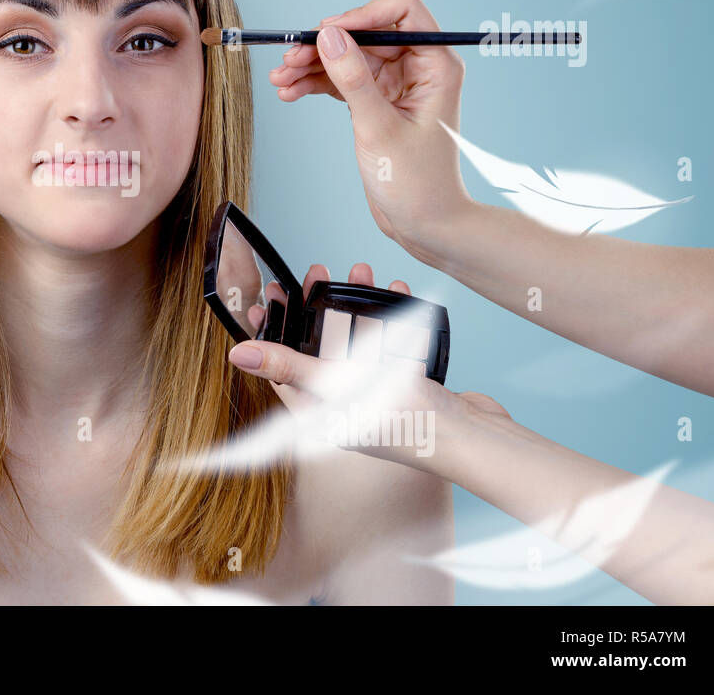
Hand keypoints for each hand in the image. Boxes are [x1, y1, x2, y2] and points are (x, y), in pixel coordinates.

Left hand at [228, 261, 510, 466]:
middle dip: (318, 307)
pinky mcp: (407, 387)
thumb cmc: (407, 424)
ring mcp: (377, 397)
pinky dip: (392, 318)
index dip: (271, 333)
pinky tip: (396, 290)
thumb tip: (238, 354)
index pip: (281, 370)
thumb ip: (291, 367)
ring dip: (357, 304)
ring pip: (357, 342)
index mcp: (318, 416)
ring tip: (360, 271)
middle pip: (320, 349)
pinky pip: (391, 346)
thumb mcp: (340, 389)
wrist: (476, 441)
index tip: (269, 297)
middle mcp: (343, 408)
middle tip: (316, 273)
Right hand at [267, 0, 473, 258]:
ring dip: (313, 65)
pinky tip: (291, 92)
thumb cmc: (417, 183)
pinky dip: (316, 84)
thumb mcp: (379, 128)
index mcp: (437, 64)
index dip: (361, 15)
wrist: (425, 224)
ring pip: (348, 57)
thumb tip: (328, 37)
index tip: (325, 34)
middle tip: (288, 60)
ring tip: (280, 79)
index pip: (402, 10)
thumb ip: (352, 79)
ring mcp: (396, 84)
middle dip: (325, 45)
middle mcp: (418, 67)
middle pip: (365, 34)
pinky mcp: (377, 102)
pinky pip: (343, 81)